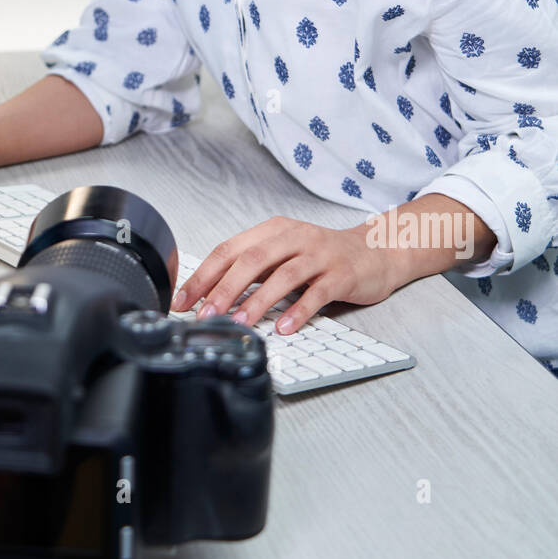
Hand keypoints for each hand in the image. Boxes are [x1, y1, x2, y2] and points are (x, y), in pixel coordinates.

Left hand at [171, 216, 400, 334]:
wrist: (376, 251)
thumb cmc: (322, 256)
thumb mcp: (283, 253)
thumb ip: (253, 269)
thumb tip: (210, 296)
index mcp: (273, 230)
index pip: (229, 249)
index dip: (204, 275)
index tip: (184, 300)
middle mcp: (294, 237)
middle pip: (252, 259)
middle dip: (224, 289)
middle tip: (206, 314)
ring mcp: (320, 254)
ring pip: (283, 275)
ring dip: (257, 301)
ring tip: (240, 324)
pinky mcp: (342, 274)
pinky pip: (318, 293)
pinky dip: (299, 310)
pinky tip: (285, 327)